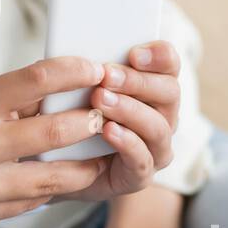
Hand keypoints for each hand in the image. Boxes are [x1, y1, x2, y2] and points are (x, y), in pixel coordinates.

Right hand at [0, 56, 115, 222]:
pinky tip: (64, 175)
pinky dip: (53, 187)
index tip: (94, 67)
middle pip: (56, 131)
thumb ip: (8, 102)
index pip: (35, 81)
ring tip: (102, 150)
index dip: (73, 72)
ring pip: (57, 177)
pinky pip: (34, 201)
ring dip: (86, 163)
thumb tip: (61, 97)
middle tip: (106, 111)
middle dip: (90, 120)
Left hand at [57, 40, 182, 203]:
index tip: (134, 53)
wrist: (57, 164)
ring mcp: (155, 147)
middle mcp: (163, 115)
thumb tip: (83, 53)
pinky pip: (142, 159)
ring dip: (130, 110)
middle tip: (107, 76)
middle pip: (170, 92)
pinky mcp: (140, 175)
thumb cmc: (72, 115)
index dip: (159, 55)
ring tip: (101, 100)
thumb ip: (89, 69)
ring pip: (158, 126)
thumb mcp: (77, 86)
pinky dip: (128, 143)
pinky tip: (109, 130)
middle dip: (138, 82)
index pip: (169, 63)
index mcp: (153, 86)